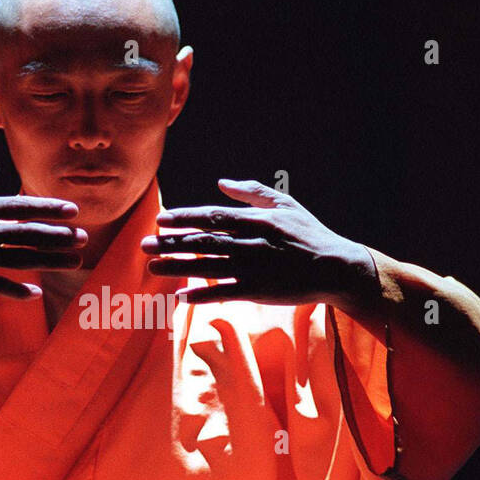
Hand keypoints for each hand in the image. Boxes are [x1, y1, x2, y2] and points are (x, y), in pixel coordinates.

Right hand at [0, 161, 86, 302]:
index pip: (21, 206)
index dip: (50, 208)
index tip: (74, 210)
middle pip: (29, 233)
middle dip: (60, 235)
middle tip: (84, 237)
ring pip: (22, 259)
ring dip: (52, 261)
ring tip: (76, 261)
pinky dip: (18, 291)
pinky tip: (36, 294)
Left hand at [141, 178, 376, 309]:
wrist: (335, 268)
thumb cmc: (309, 234)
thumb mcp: (285, 204)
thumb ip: (252, 192)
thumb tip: (222, 182)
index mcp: (256, 220)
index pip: (212, 217)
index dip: (184, 218)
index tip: (161, 220)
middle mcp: (251, 243)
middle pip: (203, 241)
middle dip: (171, 243)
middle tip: (143, 244)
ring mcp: (254, 268)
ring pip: (208, 266)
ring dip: (178, 267)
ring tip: (152, 267)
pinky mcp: (259, 291)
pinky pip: (224, 293)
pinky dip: (202, 294)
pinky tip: (181, 296)